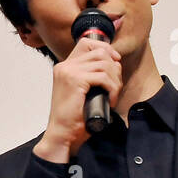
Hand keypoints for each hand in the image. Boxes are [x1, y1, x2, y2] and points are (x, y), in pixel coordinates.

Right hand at [34, 37, 122, 162]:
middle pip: (100, 51)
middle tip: (115, 85)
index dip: (105, 48)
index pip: (87, 43)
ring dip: (115, 79)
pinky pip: (103, 77)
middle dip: (114, 67)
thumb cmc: (72, 118)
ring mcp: (69, 72)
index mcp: (64, 67)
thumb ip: (90, 77)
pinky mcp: (75, 80)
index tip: (115, 61)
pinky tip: (110, 99)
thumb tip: (114, 63)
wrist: (62, 133)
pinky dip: (112, 88)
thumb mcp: (81, 91)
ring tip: (113, 94)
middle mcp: (64, 66)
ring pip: (104, 63)